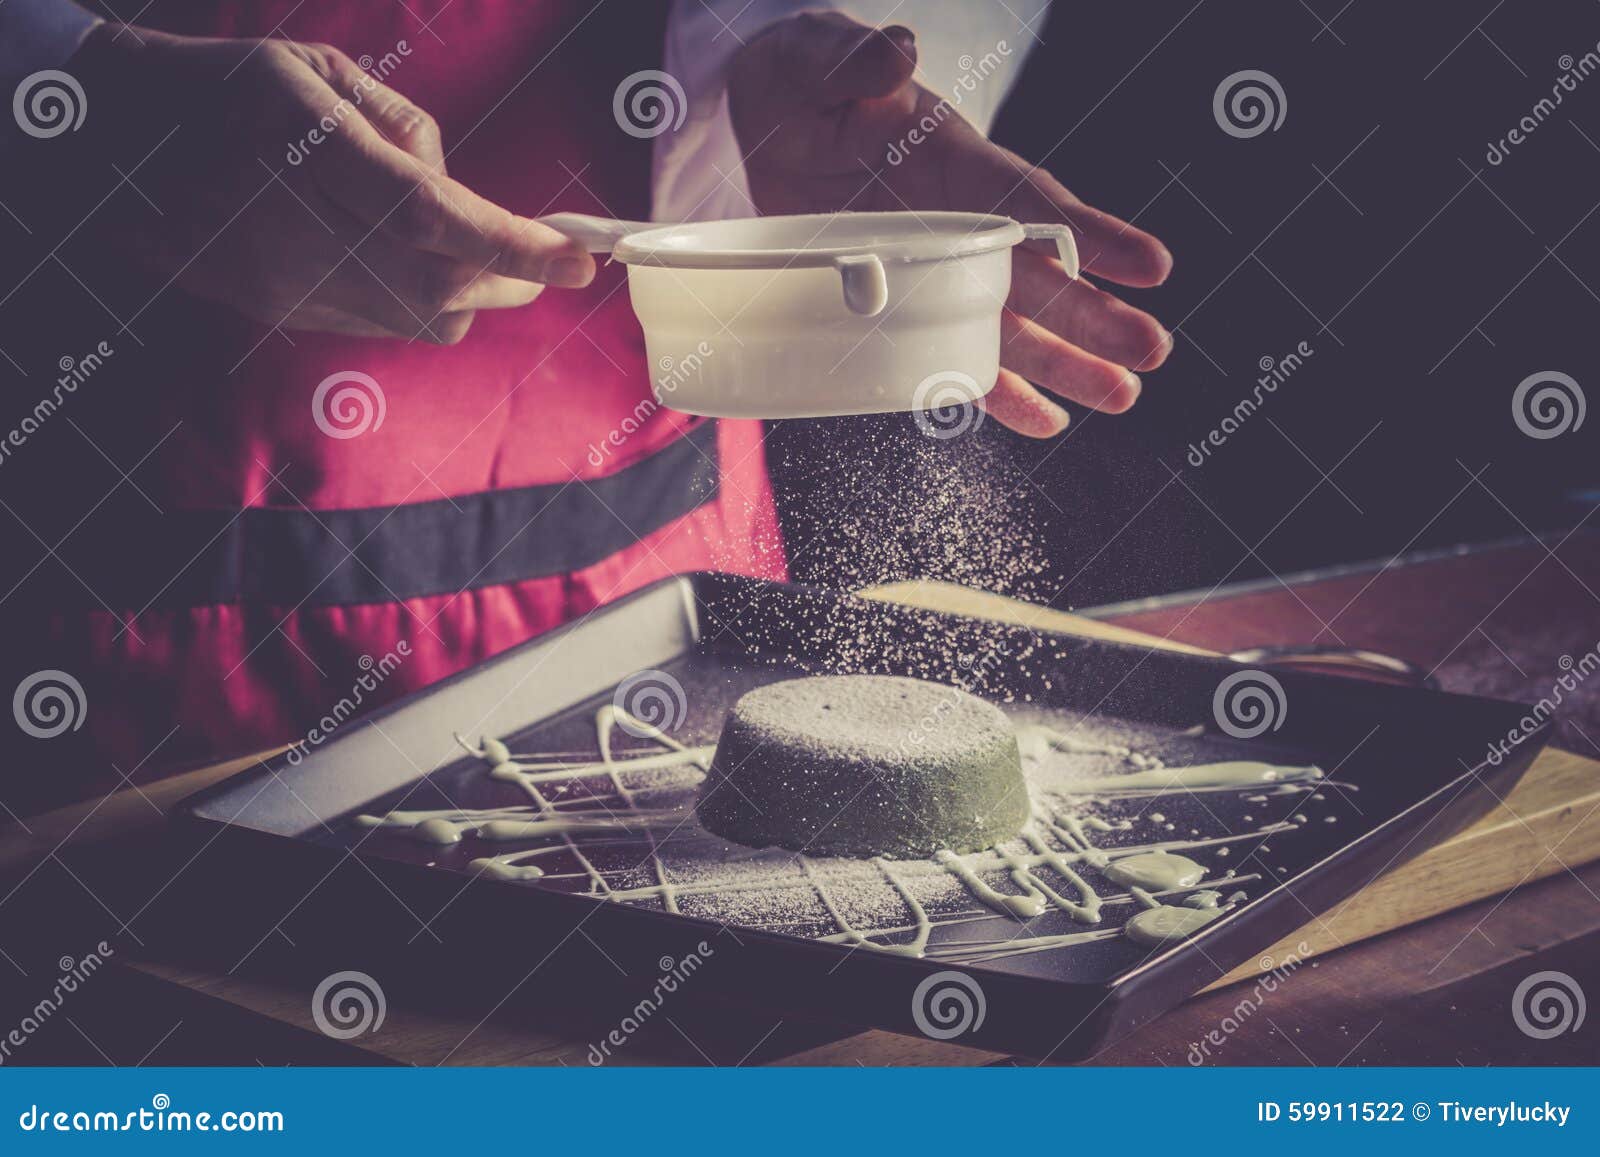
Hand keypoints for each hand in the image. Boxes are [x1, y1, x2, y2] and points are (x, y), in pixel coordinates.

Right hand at [53, 25, 595, 342]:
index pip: (435, 215)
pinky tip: (407, 264)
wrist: (119, 142)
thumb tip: (455, 189)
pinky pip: (385, 327)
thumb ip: (403, 128)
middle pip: (444, 285)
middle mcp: (307, 232)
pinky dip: (421, 303)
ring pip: (425, 320)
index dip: (513, 245)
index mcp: (316, 154)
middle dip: (511, 277)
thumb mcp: (318, 71)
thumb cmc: (230, 90)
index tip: (579, 261)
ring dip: (468, 293)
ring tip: (464, 250)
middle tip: (546, 257)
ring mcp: (294, 285)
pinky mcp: (286, 314)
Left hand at [729, 13, 1173, 435]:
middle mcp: (958, 218)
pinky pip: (955, 354)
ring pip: (1010, 323)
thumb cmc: (802, 82)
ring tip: (1121, 397)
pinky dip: (996, 390)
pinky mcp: (904, 300)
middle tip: (1150, 352)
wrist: (765, 119)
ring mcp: (937, 265)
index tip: (1150, 265)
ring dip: (1064, 363)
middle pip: (1034, 274)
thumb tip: (896, 51)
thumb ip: (856, 60)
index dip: (1086, 233)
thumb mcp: (816, 60)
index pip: (1026, 198)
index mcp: (949, 157)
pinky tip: (1044, 420)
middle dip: (1091, 315)